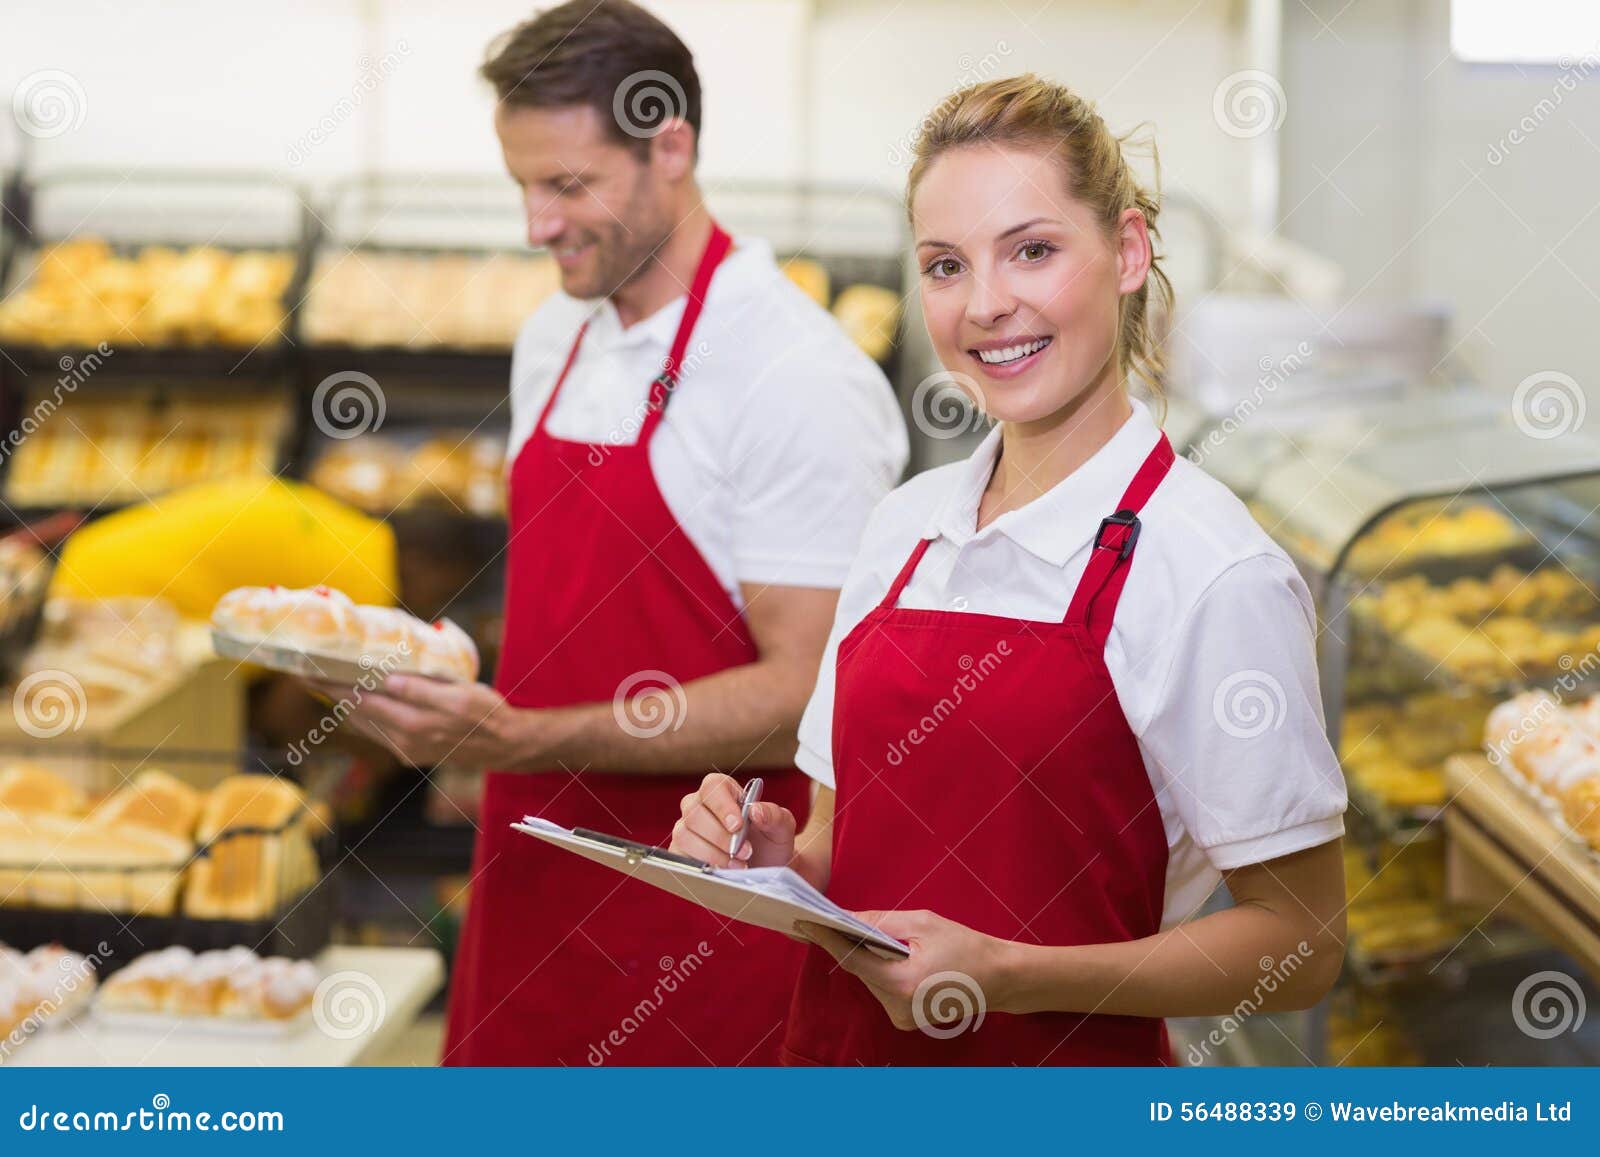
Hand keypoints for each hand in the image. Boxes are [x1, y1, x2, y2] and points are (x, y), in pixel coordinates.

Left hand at [303, 673, 540, 768]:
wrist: (503, 746)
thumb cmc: (485, 713)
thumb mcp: (459, 695)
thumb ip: (421, 690)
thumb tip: (387, 681)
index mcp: (415, 721)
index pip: (364, 697)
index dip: (334, 683)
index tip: (309, 670)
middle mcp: (404, 737)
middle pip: (356, 710)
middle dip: (329, 691)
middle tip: (304, 674)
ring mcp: (405, 747)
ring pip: (363, 723)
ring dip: (341, 704)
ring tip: (321, 685)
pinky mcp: (408, 752)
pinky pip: (376, 732)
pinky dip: (360, 716)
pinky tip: (352, 705)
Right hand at [670, 772, 794, 869]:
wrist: (766, 867)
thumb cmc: (770, 840)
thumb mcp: (782, 826)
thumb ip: (773, 815)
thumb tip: (755, 811)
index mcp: (722, 790)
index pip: (713, 787)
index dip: (722, 805)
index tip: (738, 825)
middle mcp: (699, 805)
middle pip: (695, 812)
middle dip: (720, 836)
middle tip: (745, 851)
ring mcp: (687, 828)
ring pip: (685, 835)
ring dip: (712, 853)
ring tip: (738, 864)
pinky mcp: (681, 852)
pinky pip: (680, 856)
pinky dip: (702, 865)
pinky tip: (722, 872)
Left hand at [796, 909, 1014, 1030]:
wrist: (999, 979)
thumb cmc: (965, 946)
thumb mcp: (923, 924)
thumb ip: (881, 923)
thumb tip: (846, 918)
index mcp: (903, 984)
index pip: (854, 960)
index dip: (827, 939)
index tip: (804, 923)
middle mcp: (898, 1008)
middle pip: (861, 970)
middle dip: (851, 944)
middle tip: (831, 919)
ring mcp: (901, 1018)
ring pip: (871, 979)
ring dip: (868, 957)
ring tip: (874, 936)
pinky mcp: (905, 1020)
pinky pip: (883, 988)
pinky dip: (882, 970)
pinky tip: (893, 956)